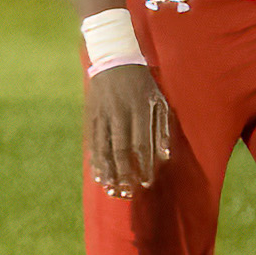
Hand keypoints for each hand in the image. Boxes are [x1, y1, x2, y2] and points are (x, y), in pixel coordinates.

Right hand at [85, 65, 170, 198]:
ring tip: (110, 189)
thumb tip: (164, 156)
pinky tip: (98, 174)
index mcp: (140, 110)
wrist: (114, 61)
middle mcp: (120, 114)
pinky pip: (92, 142)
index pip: (142, 144)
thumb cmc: (143, 85)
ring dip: (107, 171)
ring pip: (104, 148)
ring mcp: (103, 115)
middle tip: (126, 193)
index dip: (143, 166)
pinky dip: (95, 160)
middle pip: (121, 150)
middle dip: (124, 174)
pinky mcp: (91, 116)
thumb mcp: (160, 101)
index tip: (146, 184)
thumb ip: (163, 128)